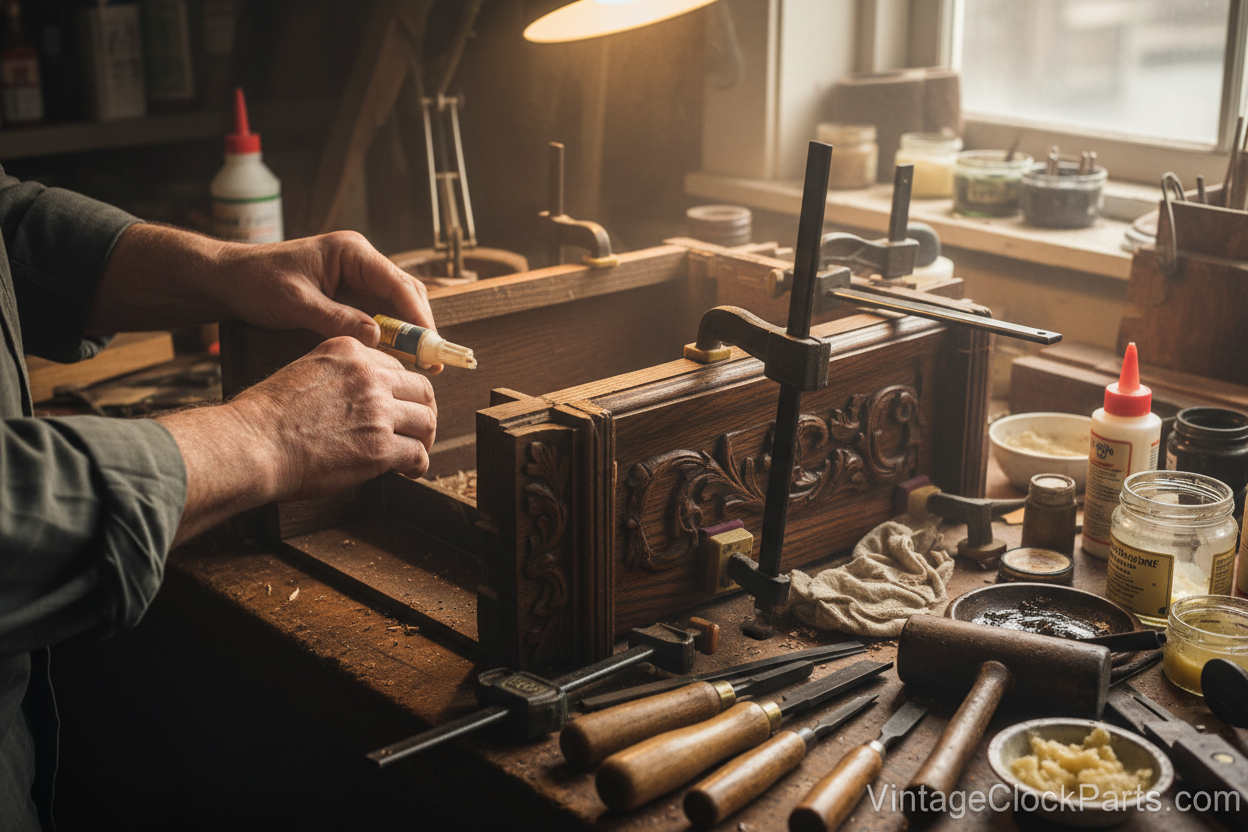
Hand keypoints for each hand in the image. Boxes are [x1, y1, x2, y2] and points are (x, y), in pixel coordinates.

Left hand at [217, 230, 434, 347]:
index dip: (418, 316)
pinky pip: (381, 317)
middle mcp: (362, 263)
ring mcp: (358, 280)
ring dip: (410, 335)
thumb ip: (335, 319)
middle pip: (406, 294)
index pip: (398, 283)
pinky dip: (392, 338)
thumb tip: (376, 338)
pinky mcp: (351, 297)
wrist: (230, 280)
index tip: (430, 345)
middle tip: (432, 362)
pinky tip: (397, 360)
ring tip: (422, 366)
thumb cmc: (258, 282)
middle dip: (421, 328)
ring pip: (398, 307)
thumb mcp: (295, 303)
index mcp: (352, 252)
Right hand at [230, 336, 436, 502]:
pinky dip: (418, 465)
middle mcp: (369, 376)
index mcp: (349, 353)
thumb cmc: (265, 416)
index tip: (400, 404)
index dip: (402, 390)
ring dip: (424, 438)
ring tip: (416, 450)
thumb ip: (336, 375)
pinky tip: (410, 471)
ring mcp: (378, 411)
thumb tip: (356, 397)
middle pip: (421, 390)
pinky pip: (417, 454)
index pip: (395, 367)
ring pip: (425, 421)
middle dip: (423, 410)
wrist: (253, 444)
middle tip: (418, 428)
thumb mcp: (303, 371)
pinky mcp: (380, 447)